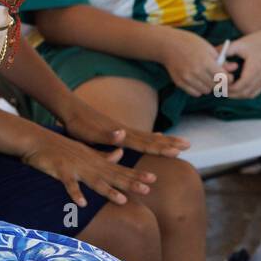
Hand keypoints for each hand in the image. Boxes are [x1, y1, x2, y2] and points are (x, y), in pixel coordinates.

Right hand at [19, 130, 156, 207]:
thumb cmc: (62, 148)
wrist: (38, 140)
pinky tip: (82, 204)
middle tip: (148, 189)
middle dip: (130, 183)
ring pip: (94, 180)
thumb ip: (104, 156)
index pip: (120, 169)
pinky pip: (69, 184)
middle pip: (112, 176)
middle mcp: (90, 164)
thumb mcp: (86, 151)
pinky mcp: (61, 170)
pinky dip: (75, 193)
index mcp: (96, 161)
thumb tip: (121, 154)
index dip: (136, 175)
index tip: (153, 180)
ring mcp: (76, 167)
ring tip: (122, 200)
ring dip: (108, 190)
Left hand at [57, 94, 188, 157]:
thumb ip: (107, 136)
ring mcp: (124, 130)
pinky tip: (158, 138)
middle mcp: (126, 132)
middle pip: (153, 139)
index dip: (162, 148)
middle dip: (171, 143)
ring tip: (181, 143)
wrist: (72, 109)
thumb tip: (122, 135)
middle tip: (189, 146)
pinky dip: (153, 138)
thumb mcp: (90, 134)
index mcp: (121, 135)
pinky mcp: (120, 131)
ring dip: (166, 140)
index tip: (177, 151)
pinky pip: (142, 136)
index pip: (146, 143)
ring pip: (150, 137)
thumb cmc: (79, 125)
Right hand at [160, 28, 227, 97]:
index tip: (229, 76)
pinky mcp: (179, 82)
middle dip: (219, 82)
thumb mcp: (208, 48)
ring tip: (207, 77)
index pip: (223, 78)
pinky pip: (195, 93)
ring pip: (206, 91)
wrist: (168, 45)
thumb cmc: (190, 43)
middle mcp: (195, 71)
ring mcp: (186, 78)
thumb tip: (234, 68)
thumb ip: (222, 60)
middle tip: (218, 76)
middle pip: (215, 85)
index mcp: (205, 61)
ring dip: (209, 86)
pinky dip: (199, 89)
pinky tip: (198, 80)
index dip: (229, 78)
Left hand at [224, 24, 260, 98]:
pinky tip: (237, 88)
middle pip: (243, 93)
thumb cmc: (255, 41)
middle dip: (230, 93)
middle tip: (219, 89)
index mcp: (254, 69)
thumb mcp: (239, 44)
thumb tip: (212, 58)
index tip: (218, 84)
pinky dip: (245, 93)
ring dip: (237, 95)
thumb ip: (225, 51)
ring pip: (249, 95)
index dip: (227, 88)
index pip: (239, 87)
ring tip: (226, 89)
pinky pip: (255, 93)